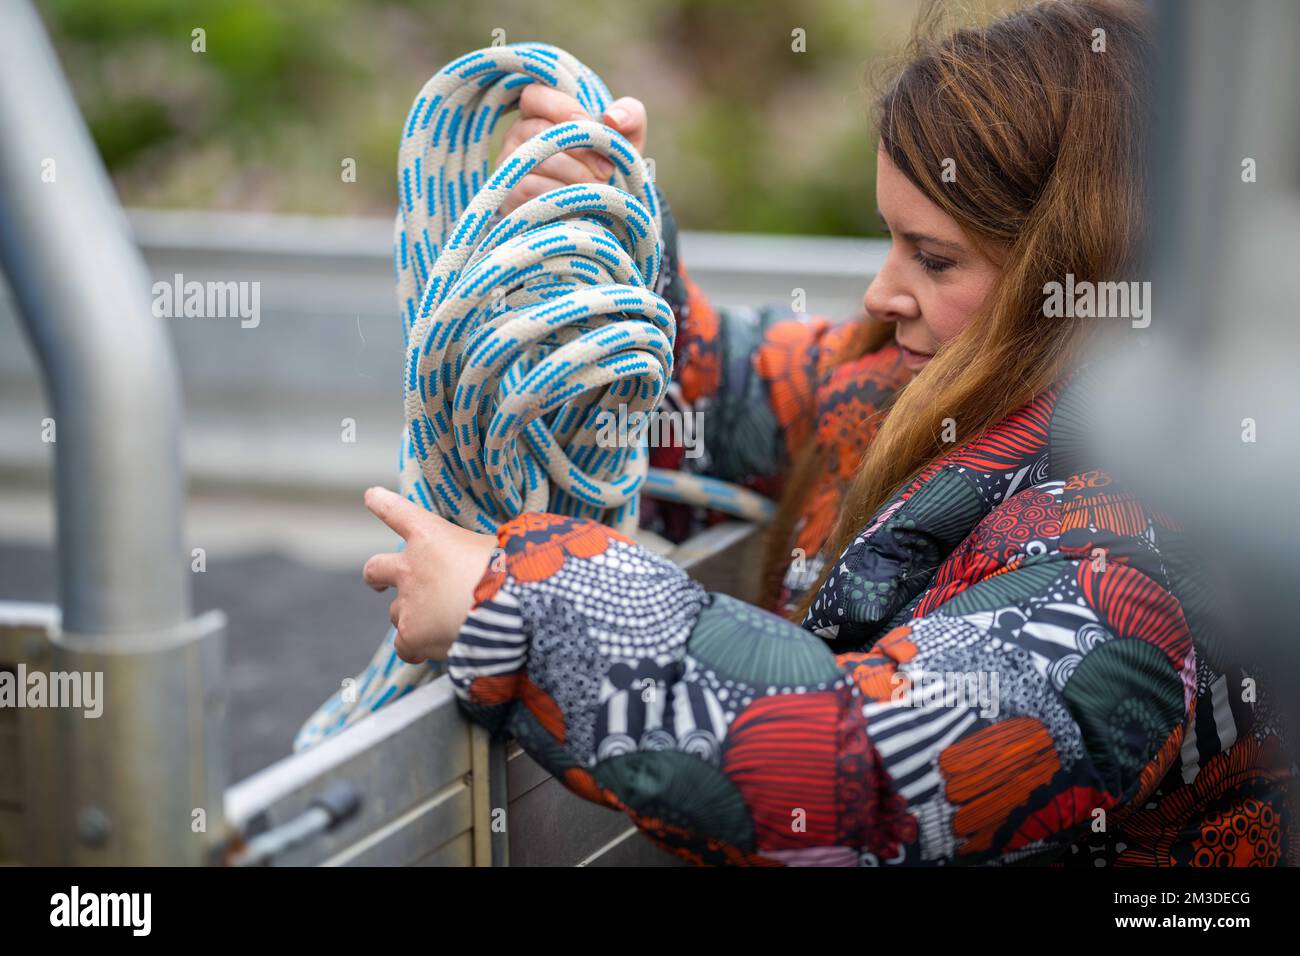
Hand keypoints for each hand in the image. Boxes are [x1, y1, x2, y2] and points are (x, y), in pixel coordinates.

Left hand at [361, 487, 498, 663]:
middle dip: (375, 577)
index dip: (381, 502)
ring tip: (441, 626)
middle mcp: (410, 567)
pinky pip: (404, 647)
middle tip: (378, 584)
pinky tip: (434, 650)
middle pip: (374, 569)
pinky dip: (416, 648)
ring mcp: (407, 602)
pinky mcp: (411, 634)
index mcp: (430, 536)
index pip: (396, 511)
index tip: (371, 497)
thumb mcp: (495, 549)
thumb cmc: (510, 573)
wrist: (508, 609)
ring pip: (395, 613)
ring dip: (412, 617)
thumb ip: (479, 552)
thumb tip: (494, 559)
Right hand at [497, 84, 647, 215]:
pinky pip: (531, 187)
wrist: (600, 216)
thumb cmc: (608, 168)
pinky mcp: (510, 195)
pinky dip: (561, 194)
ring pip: (537, 159)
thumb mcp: (626, 141)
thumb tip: (613, 118)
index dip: (561, 107)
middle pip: (539, 130)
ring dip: (575, 175)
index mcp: (540, 113)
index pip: (534, 96)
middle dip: (580, 151)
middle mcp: (517, 136)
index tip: (589, 125)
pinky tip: (578, 203)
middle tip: (606, 169)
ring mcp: (511, 166)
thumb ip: (630, 117)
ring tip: (597, 187)